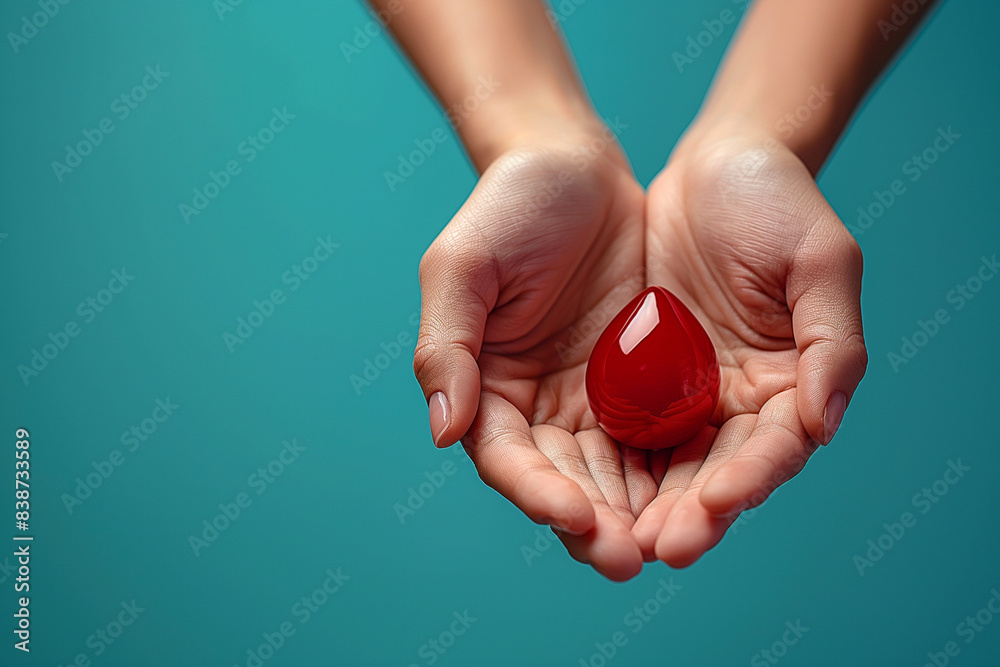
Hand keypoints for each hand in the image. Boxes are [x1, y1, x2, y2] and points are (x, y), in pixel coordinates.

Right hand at [412, 126, 653, 580]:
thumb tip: (443, 431)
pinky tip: (710, 490)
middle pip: (569, 483)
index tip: (574, 518)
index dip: (538, 493)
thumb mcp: (461, 267)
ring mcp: (597, 400)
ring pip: (621, 473)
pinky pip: (667, 434)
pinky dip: (684, 467)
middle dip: (599, 525)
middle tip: (635, 557)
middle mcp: (542, 409)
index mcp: (490, 391)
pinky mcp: (647, 383)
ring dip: (645, 513)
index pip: (508, 460)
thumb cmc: (507, 207)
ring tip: (678, 542)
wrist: (576, 165)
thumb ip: (445, 348)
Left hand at [631, 129, 867, 566]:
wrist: (711, 165)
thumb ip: (834, 345)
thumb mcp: (821, 261)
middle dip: (682, 517)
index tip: (713, 503)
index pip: (768, 453)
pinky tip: (572, 491)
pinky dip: (595, 463)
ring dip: (631, 508)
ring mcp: (678, 396)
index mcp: (787, 389)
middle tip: (650, 550)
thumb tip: (824, 427)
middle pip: (707, 478)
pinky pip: (611, 429)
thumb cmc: (776, 202)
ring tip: (604, 541)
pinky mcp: (631, 380)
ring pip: (655, 468)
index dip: (744, 483)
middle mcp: (733, 407)